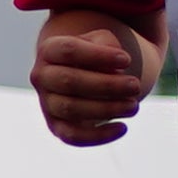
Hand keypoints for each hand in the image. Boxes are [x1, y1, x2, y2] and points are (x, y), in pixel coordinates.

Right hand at [30, 13, 157, 146]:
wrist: (85, 74)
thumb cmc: (98, 55)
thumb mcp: (103, 41)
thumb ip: (107, 46)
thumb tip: (113, 71)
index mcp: (49, 50)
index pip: (68, 51)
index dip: (98, 56)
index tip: (127, 59)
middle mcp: (42, 77)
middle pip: (68, 81)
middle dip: (106, 85)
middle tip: (136, 85)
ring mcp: (47, 103)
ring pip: (71, 108)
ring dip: (106, 108)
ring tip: (133, 106)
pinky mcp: (56, 126)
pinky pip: (72, 136)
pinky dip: (98, 135)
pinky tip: (123, 127)